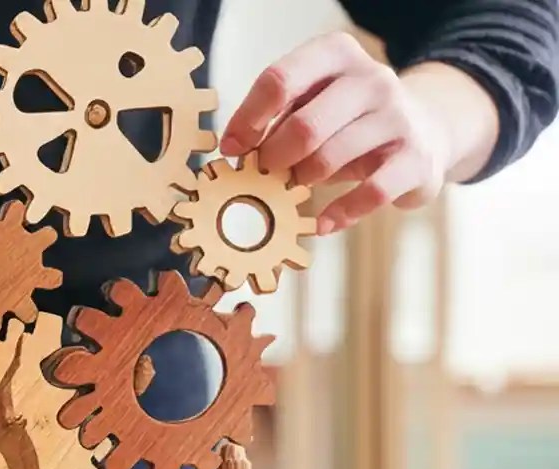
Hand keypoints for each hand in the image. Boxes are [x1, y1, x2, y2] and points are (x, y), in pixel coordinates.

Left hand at [220, 32, 488, 234]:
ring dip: (304, 180)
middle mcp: (372, 79)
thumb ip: (276, 117)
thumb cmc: (347, 119)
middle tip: (266, 171)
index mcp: (337, 55)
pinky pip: (369, 193)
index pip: (279, 80)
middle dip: (275, 157)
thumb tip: (235, 149)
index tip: (232, 148)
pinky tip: (322, 222)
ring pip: (330, 159)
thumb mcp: (312, 102)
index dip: (248, 119)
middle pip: (304, 126)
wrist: (428, 130)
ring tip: (298, 183)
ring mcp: (399, 118)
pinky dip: (339, 213)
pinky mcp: (416, 159)